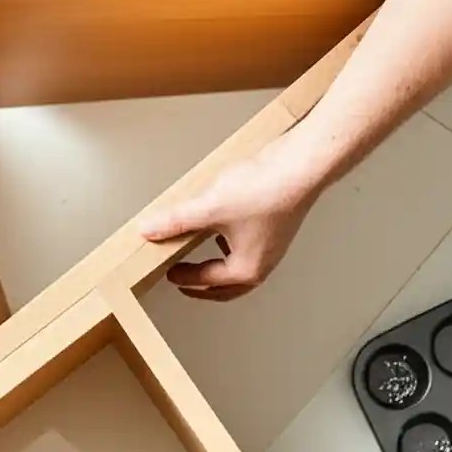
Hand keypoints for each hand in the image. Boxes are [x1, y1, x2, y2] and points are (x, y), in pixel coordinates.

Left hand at [139, 138, 323, 301]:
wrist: (302, 165)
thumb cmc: (267, 191)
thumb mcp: (209, 208)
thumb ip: (175, 221)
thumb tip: (150, 230)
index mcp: (246, 269)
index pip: (206, 281)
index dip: (182, 277)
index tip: (169, 273)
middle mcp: (263, 261)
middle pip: (228, 286)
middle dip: (205, 285)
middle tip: (187, 281)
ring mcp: (272, 243)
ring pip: (240, 264)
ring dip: (220, 264)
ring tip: (200, 251)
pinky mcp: (275, 223)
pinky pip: (248, 243)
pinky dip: (231, 242)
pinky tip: (222, 222)